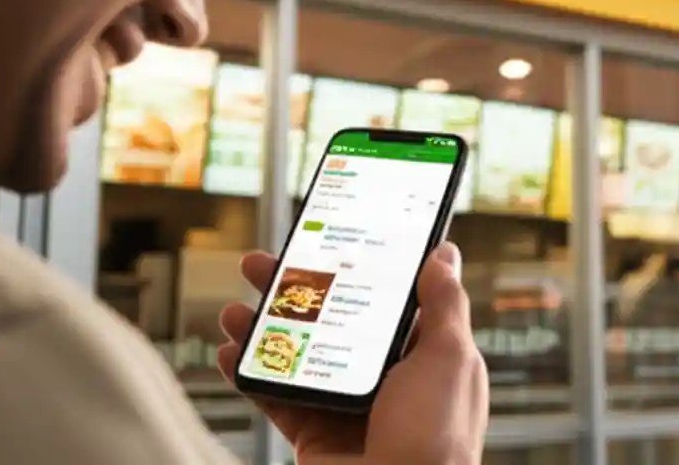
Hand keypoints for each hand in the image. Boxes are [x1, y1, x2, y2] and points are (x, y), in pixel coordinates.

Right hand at [218, 242, 488, 464]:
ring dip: (261, 330)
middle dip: (292, 292)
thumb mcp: (449, 360)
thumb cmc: (437, 439)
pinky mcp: (314, 435)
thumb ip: (444, 305)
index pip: (384, 302)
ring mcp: (345, 409)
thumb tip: (444, 253)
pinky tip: (229, 353)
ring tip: (234, 309)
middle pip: (329, 322)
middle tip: (259, 265)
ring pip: (296, 356)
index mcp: (420, 357)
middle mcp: (382, 380)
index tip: (326, 240)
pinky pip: (276, 398)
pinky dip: (249, 376)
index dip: (354, 269)